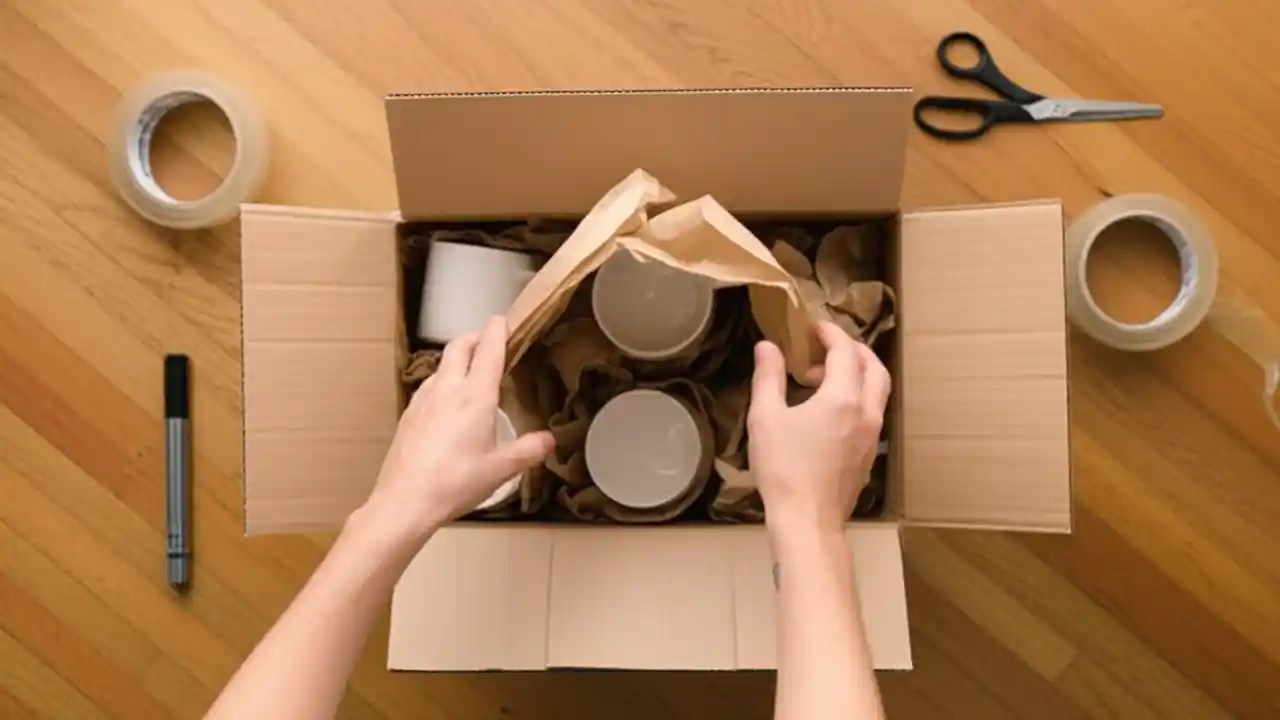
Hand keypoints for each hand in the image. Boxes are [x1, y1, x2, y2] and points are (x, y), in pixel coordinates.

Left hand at [358, 316, 554, 546]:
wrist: (405, 500)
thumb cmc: (456, 482)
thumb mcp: (502, 469)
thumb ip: (529, 450)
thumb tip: (549, 440)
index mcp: (475, 395)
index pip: (488, 348)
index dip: (498, 329)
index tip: (505, 320)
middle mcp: (447, 389)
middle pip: (459, 346)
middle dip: (476, 337)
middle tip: (490, 341)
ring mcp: (423, 399)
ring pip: (441, 364)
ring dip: (457, 358)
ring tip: (472, 373)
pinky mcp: (409, 414)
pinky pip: (429, 385)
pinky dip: (443, 381)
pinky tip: (448, 403)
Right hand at [748, 321, 889, 542]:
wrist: (808, 521)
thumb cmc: (784, 469)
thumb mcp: (765, 418)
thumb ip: (768, 377)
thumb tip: (767, 347)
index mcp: (843, 398)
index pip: (845, 351)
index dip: (830, 333)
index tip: (813, 326)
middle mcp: (866, 412)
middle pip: (873, 367)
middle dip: (852, 350)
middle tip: (824, 348)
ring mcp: (872, 435)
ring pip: (877, 391)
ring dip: (856, 374)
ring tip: (820, 380)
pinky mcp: (869, 455)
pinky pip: (872, 412)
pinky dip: (856, 398)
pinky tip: (828, 412)